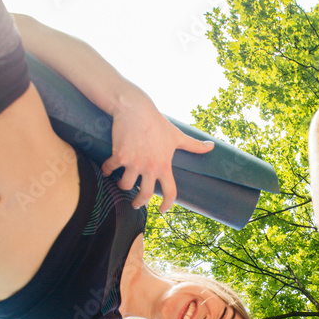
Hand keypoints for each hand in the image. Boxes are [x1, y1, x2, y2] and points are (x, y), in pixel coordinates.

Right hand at [102, 91, 213, 211]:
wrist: (135, 108)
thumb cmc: (157, 122)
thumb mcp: (177, 135)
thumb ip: (194, 145)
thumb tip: (212, 147)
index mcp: (164, 165)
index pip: (170, 192)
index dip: (167, 204)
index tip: (162, 210)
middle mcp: (149, 167)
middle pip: (144, 195)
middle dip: (139, 203)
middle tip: (136, 205)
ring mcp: (133, 162)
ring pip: (124, 185)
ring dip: (122, 186)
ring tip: (122, 183)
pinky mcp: (119, 155)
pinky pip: (109, 169)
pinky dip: (106, 170)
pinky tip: (107, 169)